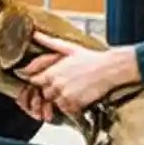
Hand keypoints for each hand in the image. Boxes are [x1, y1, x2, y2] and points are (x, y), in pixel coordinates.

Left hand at [18, 33, 140, 117]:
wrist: (109, 69)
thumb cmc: (90, 58)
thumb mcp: (69, 48)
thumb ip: (49, 42)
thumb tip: (35, 34)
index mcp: (52, 71)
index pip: (34, 81)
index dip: (39, 81)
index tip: (45, 80)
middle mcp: (56, 85)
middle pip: (45, 93)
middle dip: (51, 91)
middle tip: (63, 85)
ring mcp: (65, 95)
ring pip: (55, 103)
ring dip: (61, 99)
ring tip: (72, 90)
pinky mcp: (75, 104)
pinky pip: (66, 110)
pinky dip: (70, 106)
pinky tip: (78, 96)